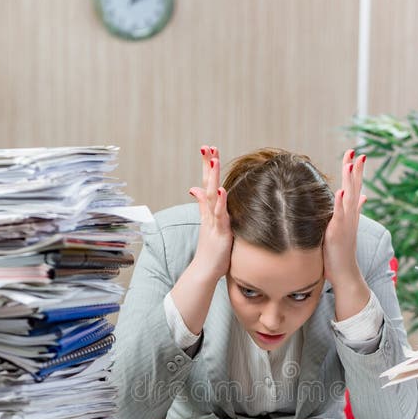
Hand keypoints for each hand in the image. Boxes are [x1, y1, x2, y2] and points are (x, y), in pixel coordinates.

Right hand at [189, 145, 232, 282]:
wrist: (204, 273)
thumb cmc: (210, 252)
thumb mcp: (208, 224)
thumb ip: (202, 206)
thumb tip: (194, 189)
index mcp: (209, 212)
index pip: (207, 185)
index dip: (207, 167)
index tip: (209, 149)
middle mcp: (209, 214)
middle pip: (208, 185)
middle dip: (208, 165)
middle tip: (207, 146)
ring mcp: (213, 223)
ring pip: (213, 196)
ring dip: (213, 178)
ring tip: (214, 160)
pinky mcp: (219, 233)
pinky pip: (220, 215)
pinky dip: (221, 202)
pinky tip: (223, 189)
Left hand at [323, 150, 370, 319]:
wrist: (346, 275)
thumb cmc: (341, 254)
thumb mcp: (345, 229)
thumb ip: (352, 212)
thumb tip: (362, 198)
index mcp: (350, 215)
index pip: (354, 188)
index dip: (354, 172)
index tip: (354, 154)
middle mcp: (350, 217)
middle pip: (353, 188)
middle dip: (354, 169)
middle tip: (354, 151)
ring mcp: (345, 224)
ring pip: (349, 198)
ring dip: (350, 180)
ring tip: (351, 163)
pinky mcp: (338, 234)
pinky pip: (339, 216)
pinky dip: (340, 203)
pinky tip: (340, 191)